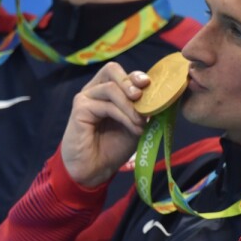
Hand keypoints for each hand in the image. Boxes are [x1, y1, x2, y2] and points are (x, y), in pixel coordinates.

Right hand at [60, 63, 151, 188]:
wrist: (94, 170)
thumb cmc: (113, 148)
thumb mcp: (135, 125)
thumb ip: (144, 110)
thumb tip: (161, 97)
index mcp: (108, 91)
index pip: (123, 73)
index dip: (138, 76)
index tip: (151, 86)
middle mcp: (95, 90)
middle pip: (111, 69)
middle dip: (130, 81)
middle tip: (142, 97)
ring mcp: (86, 98)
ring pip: (111, 88)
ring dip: (130, 105)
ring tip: (141, 123)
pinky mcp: (80, 108)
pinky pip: (106, 105)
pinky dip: (124, 115)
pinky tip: (133, 128)